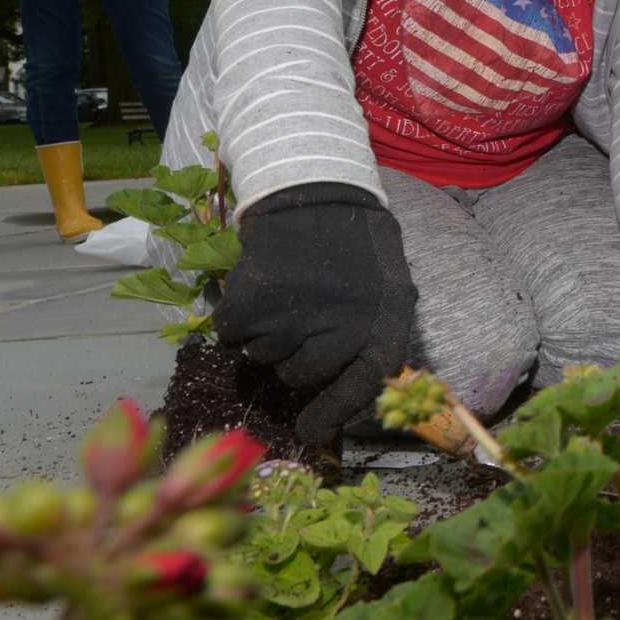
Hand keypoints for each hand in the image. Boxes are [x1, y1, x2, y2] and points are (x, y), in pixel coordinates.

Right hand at [212, 182, 417, 444]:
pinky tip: (257, 287)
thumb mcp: (386, 286)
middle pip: (302, 375)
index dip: (335, 411)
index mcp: (388, 318)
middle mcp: (347, 320)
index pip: (364, 382)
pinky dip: (234, 318)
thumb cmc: (354, 245)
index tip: (308, 432)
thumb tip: (345, 397)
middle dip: (293, 357)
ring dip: (264, 333)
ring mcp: (300, 311)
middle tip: (297, 319)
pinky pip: (231, 333)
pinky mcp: (256, 298)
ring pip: (264, 355)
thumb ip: (371, 335)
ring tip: (284, 293)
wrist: (316, 187)